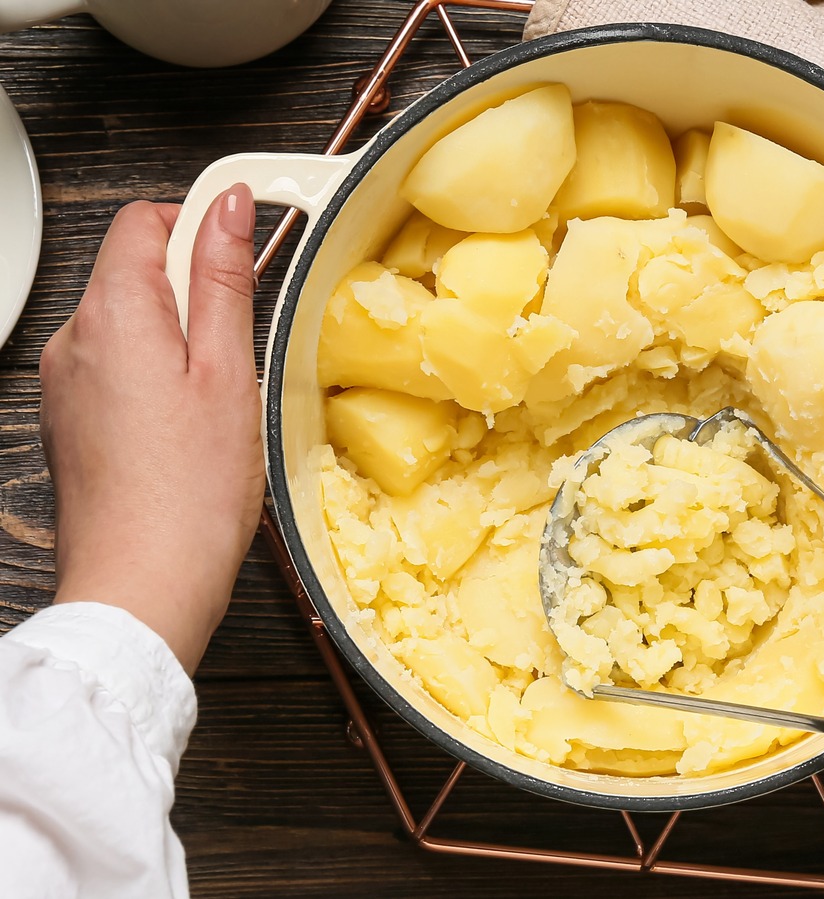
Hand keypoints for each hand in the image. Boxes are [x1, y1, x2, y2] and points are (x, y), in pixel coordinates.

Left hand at [40, 187, 262, 673]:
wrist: (142, 587)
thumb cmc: (190, 495)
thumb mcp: (230, 373)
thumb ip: (224, 280)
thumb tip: (227, 208)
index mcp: (112, 316)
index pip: (144, 220)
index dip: (200, 222)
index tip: (247, 244)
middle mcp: (74, 341)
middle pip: (136, 270)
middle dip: (195, 290)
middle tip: (243, 347)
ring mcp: (66, 383)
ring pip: (131, 323)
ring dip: (181, 338)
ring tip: (220, 397)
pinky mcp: (71, 420)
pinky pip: (119, 368)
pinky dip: (160, 377)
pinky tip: (192, 425)